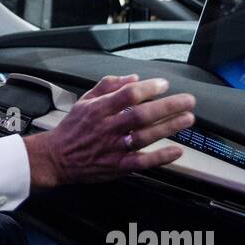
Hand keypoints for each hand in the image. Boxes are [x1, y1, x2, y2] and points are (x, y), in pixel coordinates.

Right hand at [23, 74, 194, 188]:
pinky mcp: (117, 166)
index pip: (128, 95)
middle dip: (168, 106)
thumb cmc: (72, 129)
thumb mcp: (85, 100)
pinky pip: (142, 162)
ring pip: (145, 136)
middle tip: (188, 101)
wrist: (56, 158)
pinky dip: (160, 157)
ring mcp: (113, 148)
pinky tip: (177, 151)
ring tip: (187, 119)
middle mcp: (107, 128)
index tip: (164, 85)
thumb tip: (132, 78)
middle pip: (141, 115)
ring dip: (169, 127)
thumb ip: (108, 86)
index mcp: (99, 109)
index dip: (149, 88)